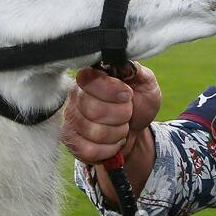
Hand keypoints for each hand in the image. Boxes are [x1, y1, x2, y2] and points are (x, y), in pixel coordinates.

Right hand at [62, 64, 161, 202]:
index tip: (128, 95)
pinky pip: (88, 150)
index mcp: (91, 75)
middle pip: (94, 110)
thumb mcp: (146, 83)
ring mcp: (70, 117)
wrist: (136, 130)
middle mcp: (75, 94)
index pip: (91, 81)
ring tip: (121, 127)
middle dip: (121, 116)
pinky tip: (112, 142)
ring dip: (117, 133)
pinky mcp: (69, 139)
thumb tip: (125, 65)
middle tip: (127, 114)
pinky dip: (108, 149)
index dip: (113, 91)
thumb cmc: (138, 103)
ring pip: (94, 132)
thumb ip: (137, 71)